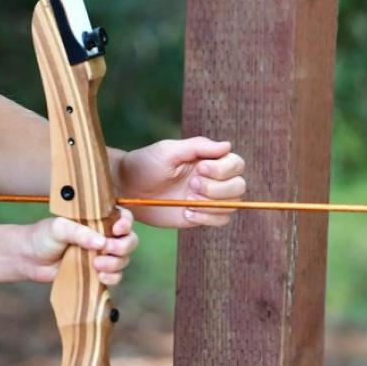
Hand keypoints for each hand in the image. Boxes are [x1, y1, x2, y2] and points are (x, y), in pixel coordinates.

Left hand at [0, 208, 137, 285]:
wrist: (29, 259)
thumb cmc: (42, 236)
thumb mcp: (59, 228)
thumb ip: (79, 232)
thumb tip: (101, 242)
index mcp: (96, 219)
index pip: (124, 217)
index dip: (126, 223)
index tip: (117, 229)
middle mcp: (103, 236)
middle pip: (130, 240)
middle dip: (122, 246)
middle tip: (105, 249)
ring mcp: (101, 255)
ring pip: (124, 260)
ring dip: (115, 263)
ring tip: (95, 264)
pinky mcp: (97, 272)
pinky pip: (116, 276)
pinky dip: (112, 277)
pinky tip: (100, 276)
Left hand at [114, 137, 246, 227]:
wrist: (127, 189)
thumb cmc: (146, 164)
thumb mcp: (168, 151)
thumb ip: (198, 146)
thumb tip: (227, 145)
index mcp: (208, 159)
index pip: (236, 164)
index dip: (223, 169)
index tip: (200, 168)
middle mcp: (212, 178)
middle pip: (239, 186)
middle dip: (218, 188)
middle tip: (192, 186)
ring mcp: (208, 198)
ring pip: (232, 205)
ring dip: (212, 204)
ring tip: (187, 201)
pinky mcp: (200, 216)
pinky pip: (220, 220)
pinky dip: (206, 218)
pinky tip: (186, 213)